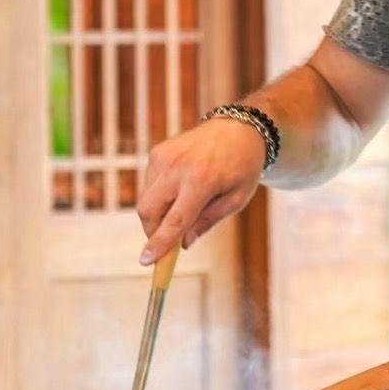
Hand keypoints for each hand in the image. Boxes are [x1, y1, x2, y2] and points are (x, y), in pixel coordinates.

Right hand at [137, 118, 265, 261]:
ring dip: (159, 212)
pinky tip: (182, 186)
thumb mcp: (236, 200)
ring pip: (146, 199)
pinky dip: (160, 195)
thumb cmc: (242, 168)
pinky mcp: (157, 152)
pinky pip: (150, 184)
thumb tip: (182, 244)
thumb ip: (207, 222)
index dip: (159, 243)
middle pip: (148, 210)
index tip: (145, 261)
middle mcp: (177, 167)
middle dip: (153, 231)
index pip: (174, 220)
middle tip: (170, 239)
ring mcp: (164, 157)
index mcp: (201, 180)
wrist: (240, 128)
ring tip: (187, 203)